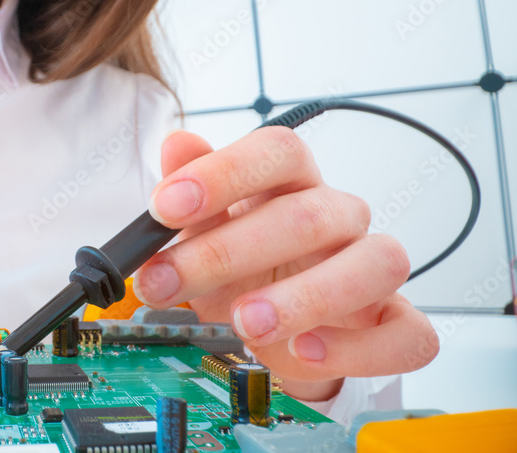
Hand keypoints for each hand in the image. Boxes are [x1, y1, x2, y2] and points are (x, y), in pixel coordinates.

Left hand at [134, 129, 438, 400]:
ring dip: (305, 297)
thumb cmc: (241, 271)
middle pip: (307, 216)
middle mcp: (339, 217)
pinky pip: (407, 335)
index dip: (222, 173)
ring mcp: (373, 269)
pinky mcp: (396, 326)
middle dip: (228, 251)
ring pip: (375, 265)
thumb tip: (176, 144)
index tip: (164, 207)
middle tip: (170, 280)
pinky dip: (356, 349)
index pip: (277, 151)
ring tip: (245, 322)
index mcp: (291, 183)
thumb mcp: (201, 235)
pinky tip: (302, 352)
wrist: (275, 332)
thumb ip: (190, 197)